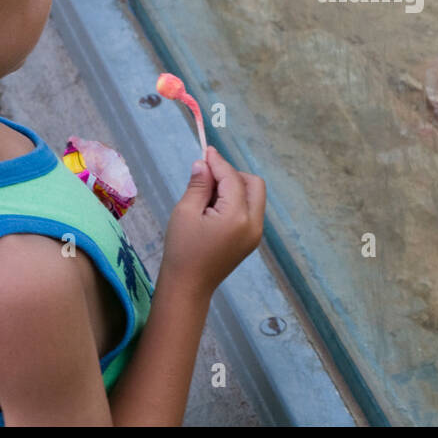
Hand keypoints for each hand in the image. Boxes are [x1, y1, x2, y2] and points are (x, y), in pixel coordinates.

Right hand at [159, 147, 266, 299]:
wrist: (188, 286)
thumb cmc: (182, 250)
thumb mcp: (185, 212)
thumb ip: (199, 185)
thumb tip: (204, 163)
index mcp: (237, 216)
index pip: (232, 179)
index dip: (219, 163)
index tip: (206, 151)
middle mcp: (254, 224)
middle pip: (254, 184)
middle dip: (233, 174)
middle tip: (208, 176)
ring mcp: (256, 233)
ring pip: (254, 196)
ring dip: (235, 187)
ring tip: (208, 195)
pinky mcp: (252, 239)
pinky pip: (250, 210)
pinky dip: (237, 201)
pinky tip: (214, 208)